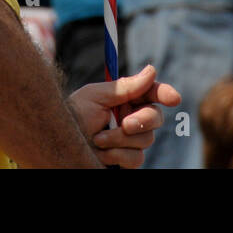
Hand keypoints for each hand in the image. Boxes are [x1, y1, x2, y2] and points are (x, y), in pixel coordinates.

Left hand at [66, 65, 180, 167]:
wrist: (59, 144)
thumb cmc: (72, 116)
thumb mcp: (95, 96)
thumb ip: (125, 87)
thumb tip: (152, 71)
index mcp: (124, 100)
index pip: (151, 94)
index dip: (164, 93)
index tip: (173, 98)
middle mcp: (130, 119)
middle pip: (156, 117)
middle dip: (143, 120)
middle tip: (125, 124)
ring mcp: (129, 142)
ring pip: (146, 140)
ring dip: (120, 140)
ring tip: (97, 139)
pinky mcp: (126, 161)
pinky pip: (136, 159)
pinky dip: (118, 156)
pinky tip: (100, 154)